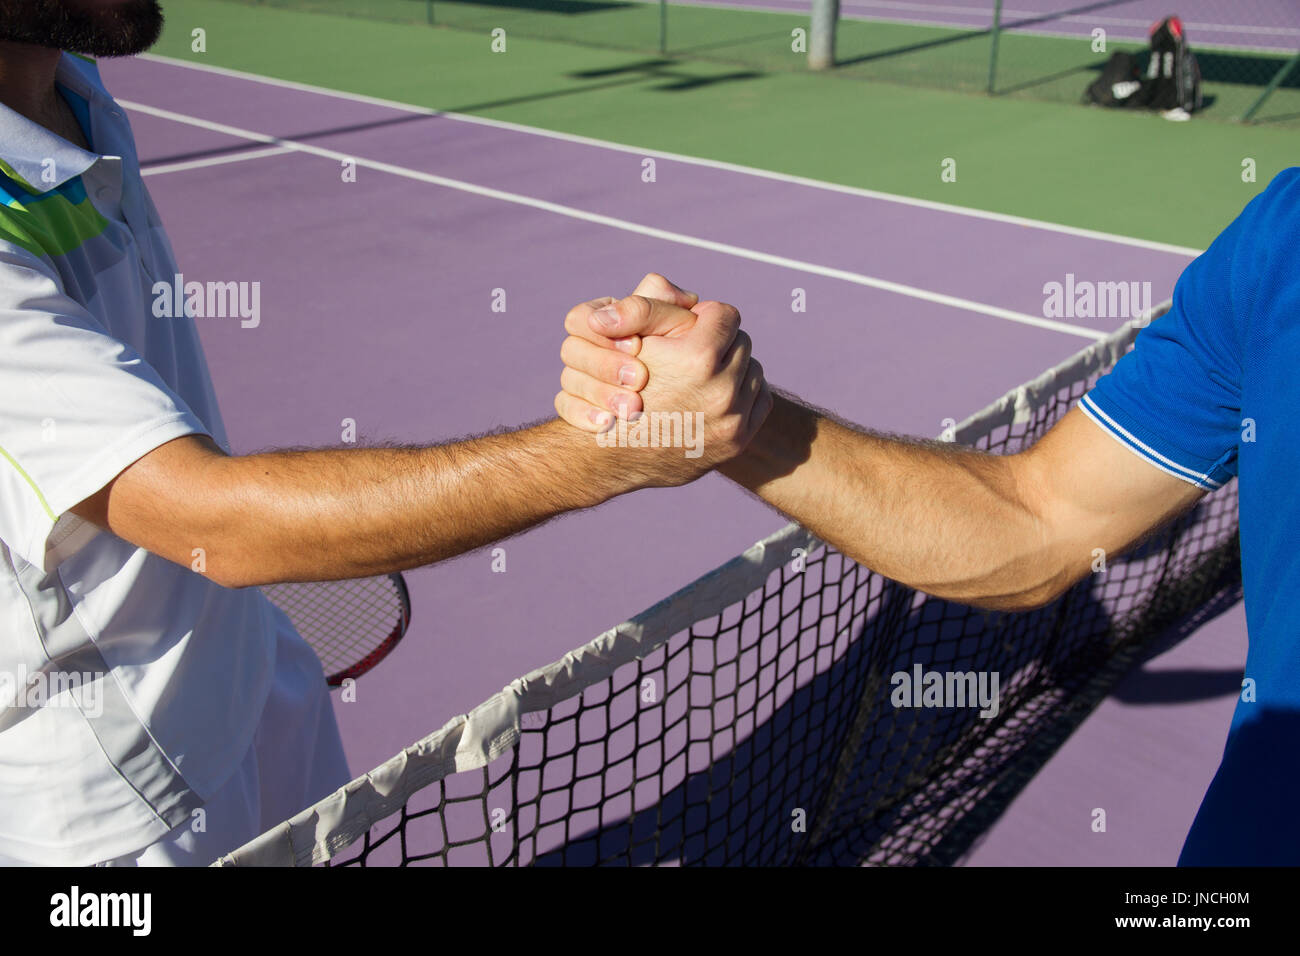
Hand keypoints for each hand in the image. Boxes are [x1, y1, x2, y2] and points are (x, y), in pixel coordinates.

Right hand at [554, 274, 771, 485]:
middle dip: (720, 343)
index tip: (690, 327)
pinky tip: (714, 396)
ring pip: (753, 370)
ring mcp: (731, 419)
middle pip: (741, 342)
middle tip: (693, 353)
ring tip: (701, 376)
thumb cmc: (614, 387)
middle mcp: (721, 391)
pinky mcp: (737, 440)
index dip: (704, 317)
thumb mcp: (627, 337)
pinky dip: (742, 394)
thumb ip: (654, 303)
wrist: (611, 455)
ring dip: (732, 368)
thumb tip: (692, 296)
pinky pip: (759, 399)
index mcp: (698, 358)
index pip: (725, 315)